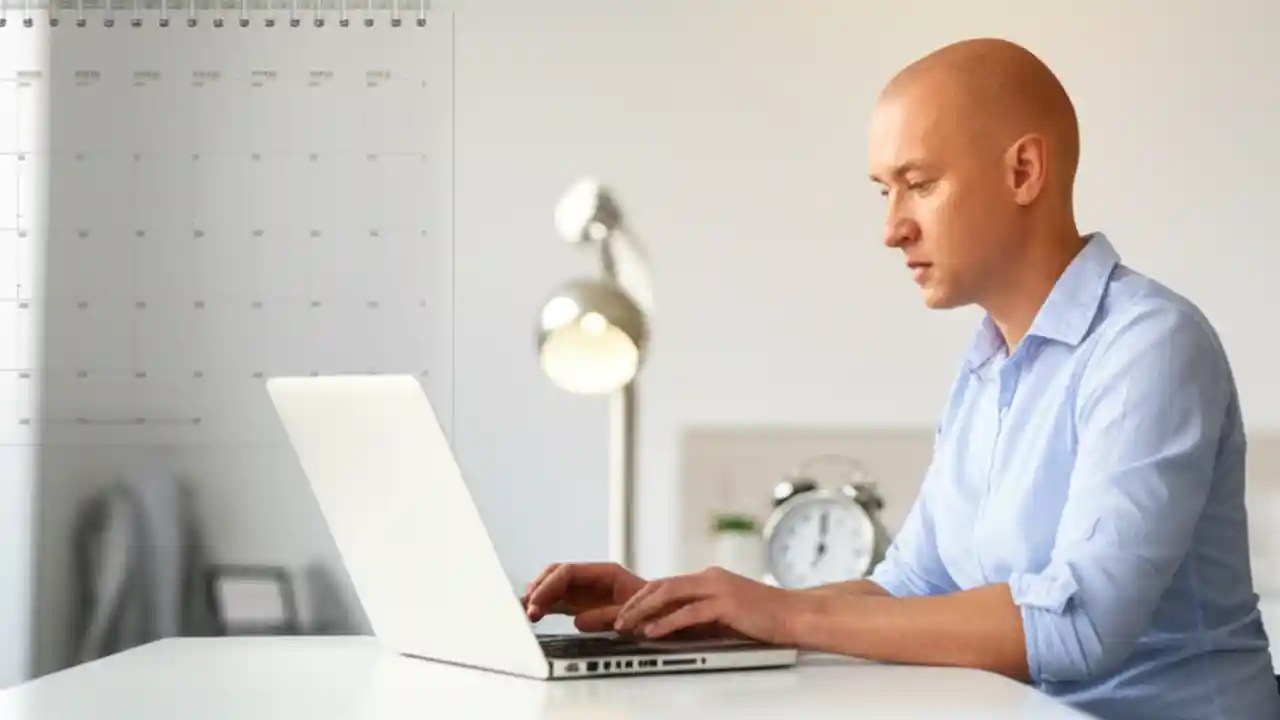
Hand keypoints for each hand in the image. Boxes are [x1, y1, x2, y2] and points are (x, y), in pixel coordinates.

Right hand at [521, 562, 646, 631]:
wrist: (668, 618)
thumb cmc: (657, 613)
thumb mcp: (636, 615)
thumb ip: (608, 616)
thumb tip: (578, 620)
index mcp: (606, 573)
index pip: (568, 572)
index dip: (550, 586)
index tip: (537, 602)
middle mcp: (593, 579)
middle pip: (557, 575)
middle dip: (540, 589)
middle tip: (528, 610)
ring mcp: (586, 591)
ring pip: (554, 587)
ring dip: (538, 598)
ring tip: (524, 612)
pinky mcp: (582, 605)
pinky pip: (558, 601)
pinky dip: (544, 606)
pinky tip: (531, 614)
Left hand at [613, 567, 800, 644]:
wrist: (796, 614)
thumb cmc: (764, 617)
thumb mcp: (726, 613)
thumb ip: (702, 615)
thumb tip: (674, 625)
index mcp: (708, 579)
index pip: (666, 584)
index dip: (642, 597)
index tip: (625, 612)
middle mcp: (710, 578)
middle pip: (662, 584)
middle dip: (635, 602)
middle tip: (616, 619)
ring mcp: (719, 588)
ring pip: (670, 593)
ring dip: (644, 610)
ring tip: (627, 625)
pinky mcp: (727, 603)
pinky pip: (690, 612)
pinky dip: (668, 622)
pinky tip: (654, 631)